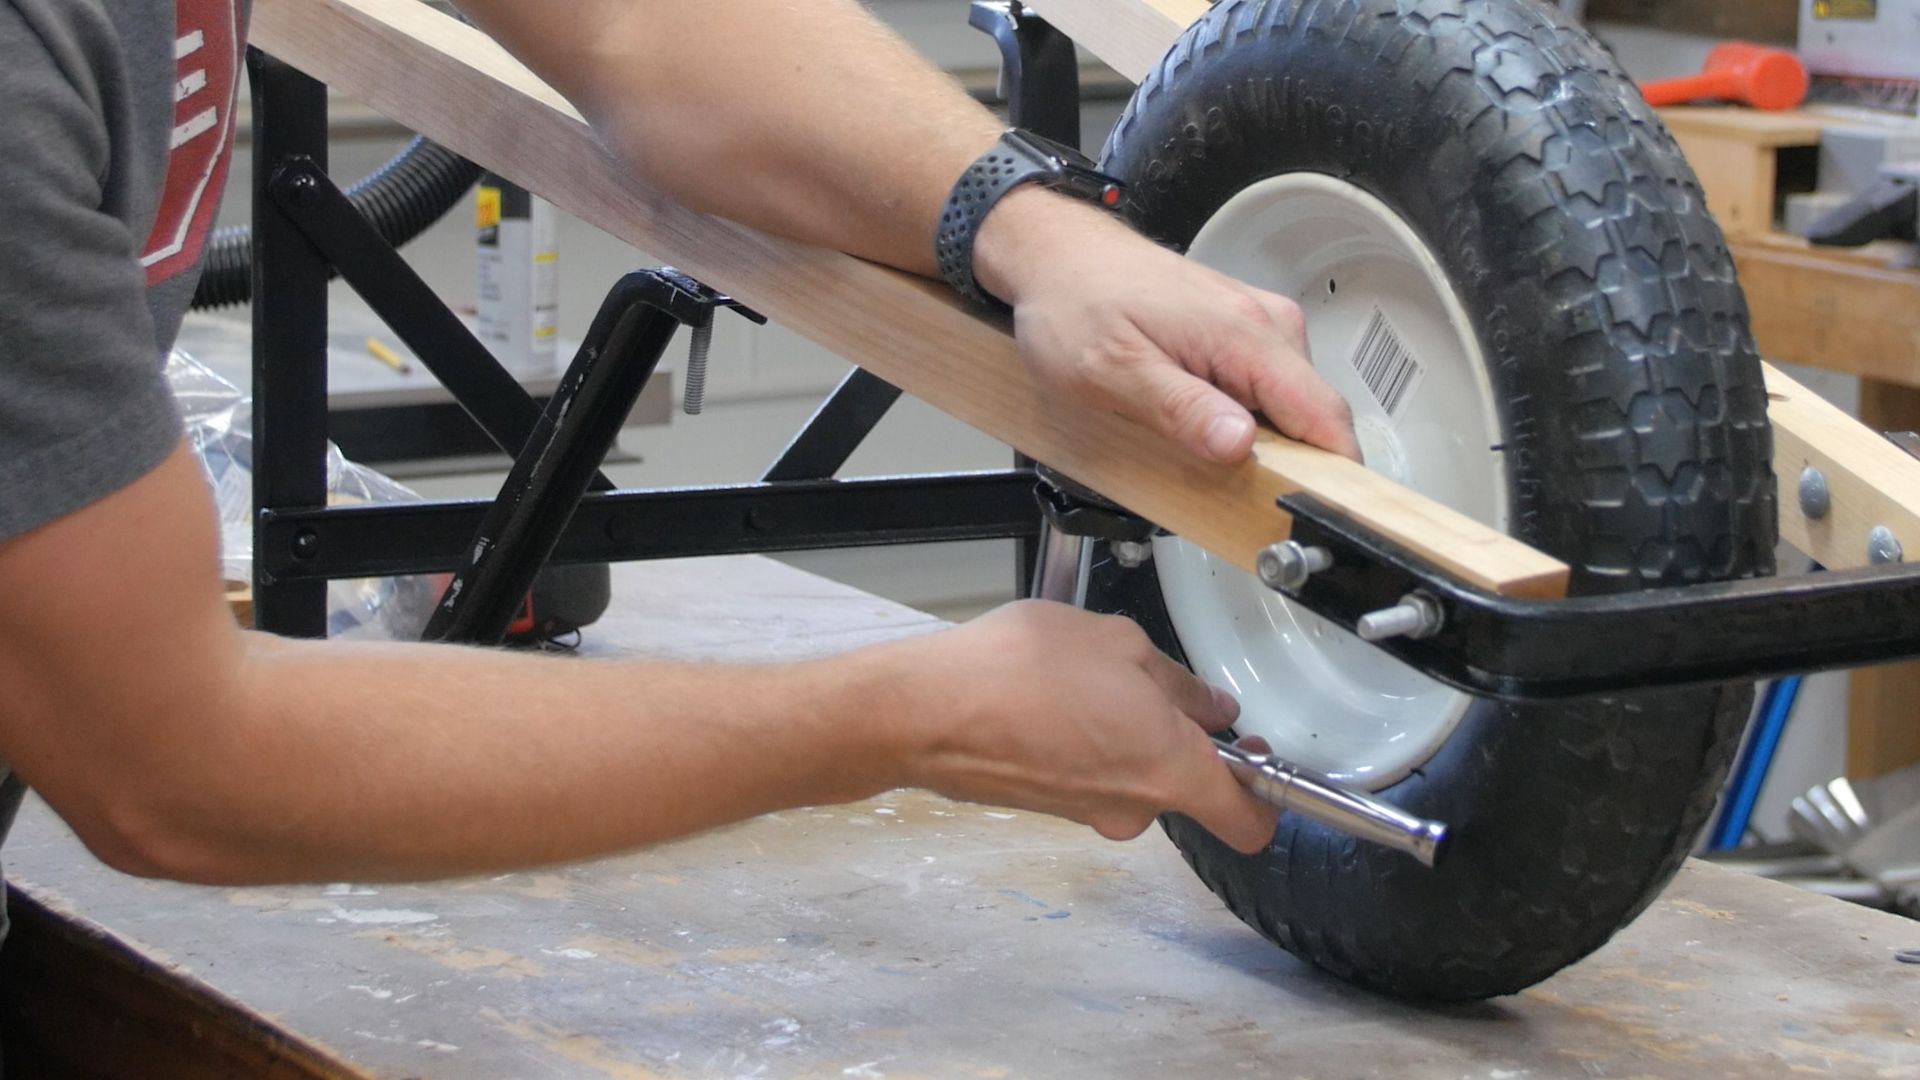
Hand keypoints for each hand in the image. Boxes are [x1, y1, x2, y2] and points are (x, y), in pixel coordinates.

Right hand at [877, 600, 1275, 852]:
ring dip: (1122, 733)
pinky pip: (1086, 773)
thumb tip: (1210, 705)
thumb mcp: (1120, 644)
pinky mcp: (1046, 805)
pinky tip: (1051, 697)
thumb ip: (1178, 681)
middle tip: (1150, 683)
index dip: (1267, 795)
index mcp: (1171, 771)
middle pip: (1184, 785)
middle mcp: (1134, 807)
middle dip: (1174, 736)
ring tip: (1086, 678)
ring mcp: (1087, 812)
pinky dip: (1081, 740)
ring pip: (1130, 774)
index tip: (1257, 758)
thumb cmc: (1022, 672)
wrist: (927, 711)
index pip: (1249, 823)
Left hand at [974, 187, 1360, 464]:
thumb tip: (1240, 444)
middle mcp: (1266, 325)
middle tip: (1224, 491)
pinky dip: (1243, 417)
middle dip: (1284, 465)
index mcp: (1245, 336)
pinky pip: (1267, 389)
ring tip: (1196, 446)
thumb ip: (1180, 410)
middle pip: (1313, 419)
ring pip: (1290, 408)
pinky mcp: (1244, 331)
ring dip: (1260, 442)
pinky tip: (1196, 418)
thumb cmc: (1076, 305)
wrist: (1059, 255)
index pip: (1324, 417)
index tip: (1303, 514)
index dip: (1328, 476)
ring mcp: (1259, 325)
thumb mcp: (1111, 372)